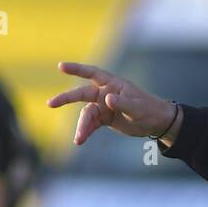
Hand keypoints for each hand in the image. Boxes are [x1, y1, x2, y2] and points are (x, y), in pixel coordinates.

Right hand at [47, 62, 179, 145]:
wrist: (156, 123)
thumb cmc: (149, 109)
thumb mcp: (137, 107)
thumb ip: (123, 102)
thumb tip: (107, 98)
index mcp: (113, 84)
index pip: (92, 73)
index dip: (77, 69)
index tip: (61, 66)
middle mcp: (105, 93)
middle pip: (82, 94)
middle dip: (66, 98)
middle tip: (51, 103)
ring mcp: (103, 106)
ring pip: (86, 115)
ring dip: (81, 126)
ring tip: (78, 139)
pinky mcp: (104, 119)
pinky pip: (91, 125)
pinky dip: (85, 132)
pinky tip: (80, 140)